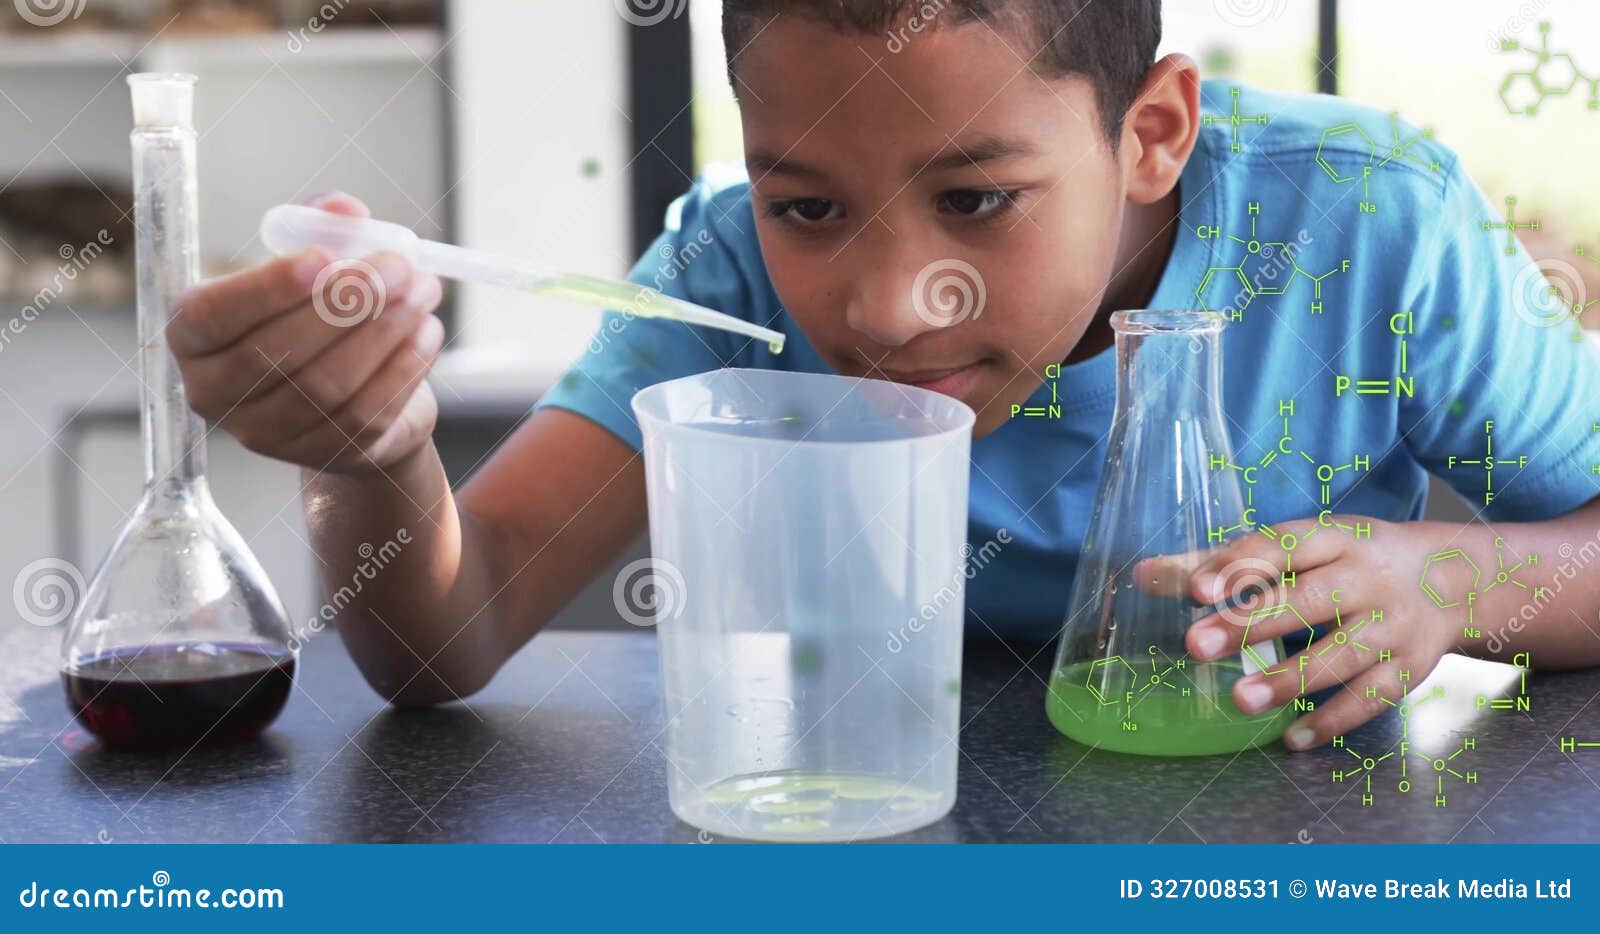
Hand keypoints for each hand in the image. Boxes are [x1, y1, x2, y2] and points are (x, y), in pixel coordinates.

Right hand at [169, 192, 444, 473]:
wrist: (356, 392)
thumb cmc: (318, 318)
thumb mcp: (315, 266)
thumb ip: (323, 229)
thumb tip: (344, 209)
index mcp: (194, 338)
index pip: (211, 315)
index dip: (267, 287)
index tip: (323, 255)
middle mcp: (217, 393)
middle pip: (277, 353)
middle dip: (347, 302)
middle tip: (399, 265)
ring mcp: (268, 434)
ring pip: (328, 385)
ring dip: (386, 331)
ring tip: (423, 291)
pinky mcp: (323, 455)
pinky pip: (367, 413)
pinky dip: (404, 367)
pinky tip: (427, 331)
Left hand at [1179, 516, 1479, 750]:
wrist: (1455, 580)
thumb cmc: (1349, 561)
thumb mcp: (1298, 550)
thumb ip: (1220, 564)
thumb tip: (1143, 575)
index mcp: (1334, 539)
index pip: (1282, 546)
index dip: (1240, 565)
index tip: (1197, 589)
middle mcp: (1367, 579)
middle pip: (1309, 601)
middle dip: (1251, 624)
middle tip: (1197, 645)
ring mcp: (1392, 626)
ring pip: (1341, 655)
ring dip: (1289, 679)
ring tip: (1239, 701)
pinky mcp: (1409, 668)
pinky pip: (1371, 698)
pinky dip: (1332, 720)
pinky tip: (1290, 737)